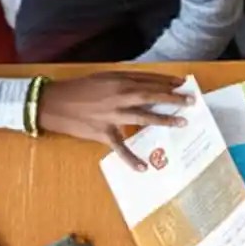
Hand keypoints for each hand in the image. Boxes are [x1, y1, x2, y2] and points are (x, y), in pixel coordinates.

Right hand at [37, 72, 191, 168]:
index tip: (182, 84)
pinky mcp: (103, 133)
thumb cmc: (78, 89)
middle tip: (191, 101)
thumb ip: (123, 81)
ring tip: (182, 122)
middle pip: (151, 95)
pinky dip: (131, 159)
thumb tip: (144, 84)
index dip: (166, 81)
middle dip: (173, 98)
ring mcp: (112, 115)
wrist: (53, 103)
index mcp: (118, 81)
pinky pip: (120, 147)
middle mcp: (118, 96)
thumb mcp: (102, 78)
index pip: (148, 80)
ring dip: (164, 119)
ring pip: (143, 117)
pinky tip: (144, 167)